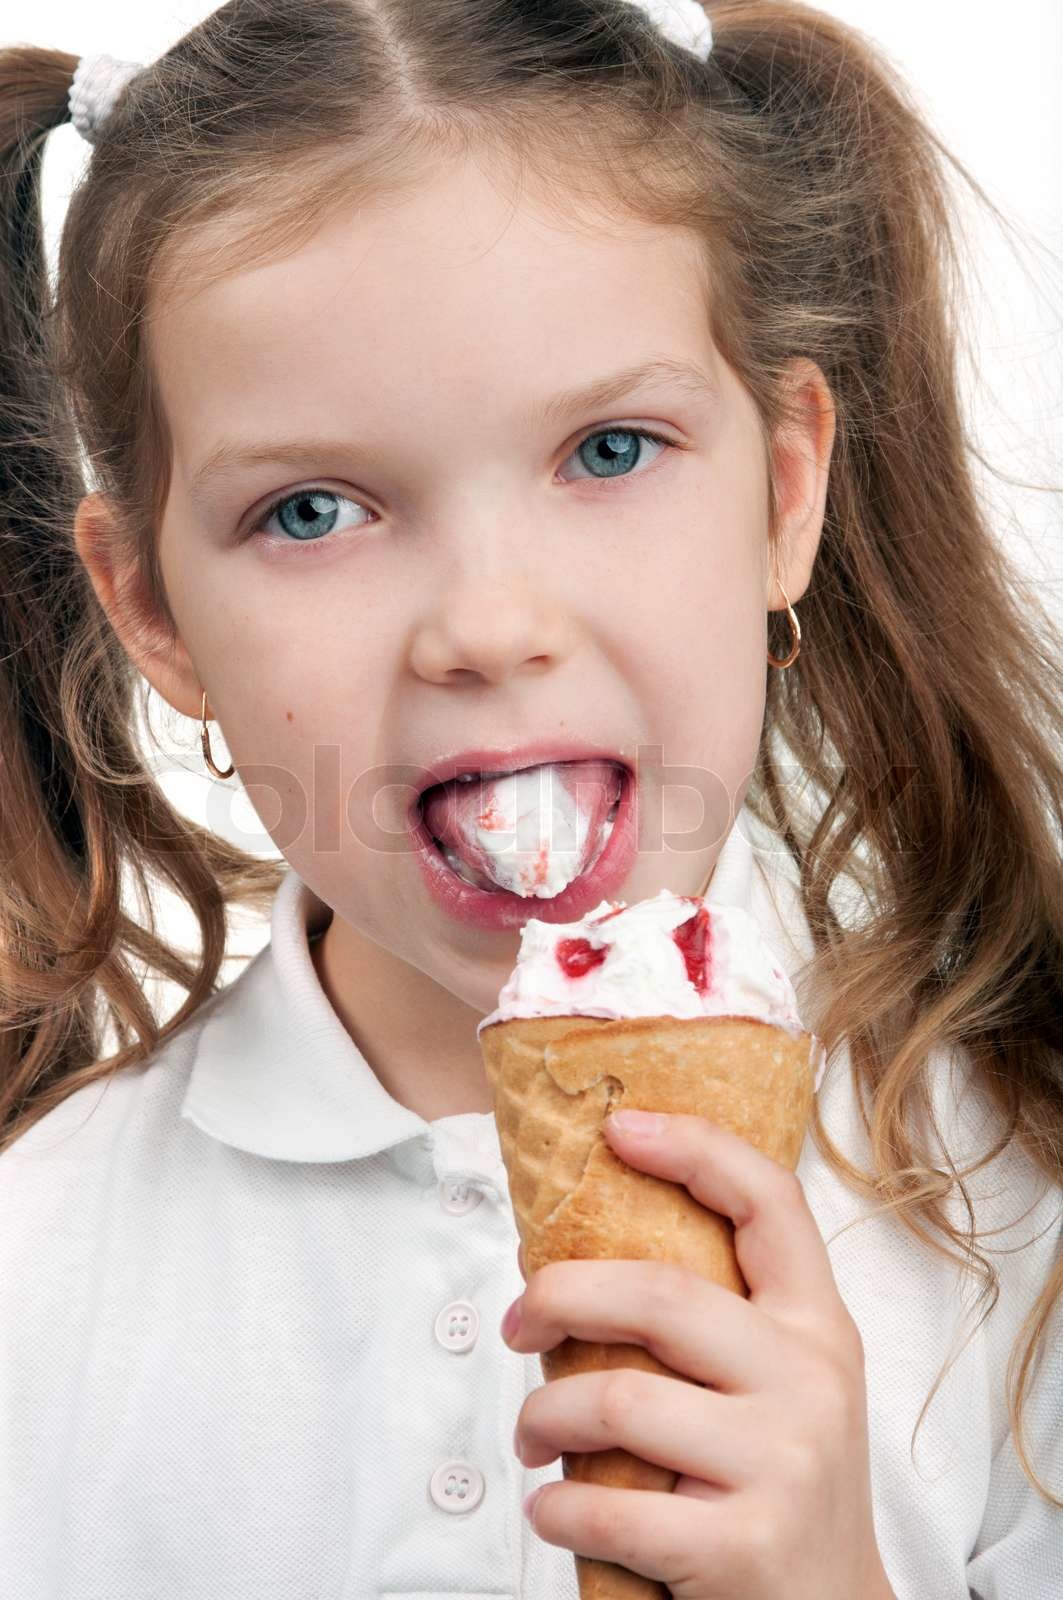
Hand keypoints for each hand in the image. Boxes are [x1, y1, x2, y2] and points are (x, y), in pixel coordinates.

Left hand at [502, 1110, 894, 1599]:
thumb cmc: (777, 1483)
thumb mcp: (782, 1384)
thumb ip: (723, 1319)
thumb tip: (582, 1253)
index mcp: (819, 1325)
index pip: (769, 1202)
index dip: (695, 1146)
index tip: (619, 1127)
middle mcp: (811, 1380)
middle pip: (658, 1293)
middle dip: (559, 1296)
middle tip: (518, 1322)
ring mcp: (784, 1463)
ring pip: (616, 1399)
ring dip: (541, 1417)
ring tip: (532, 1436)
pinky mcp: (744, 1547)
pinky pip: (609, 1506)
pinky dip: (555, 1510)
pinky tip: (552, 1511)